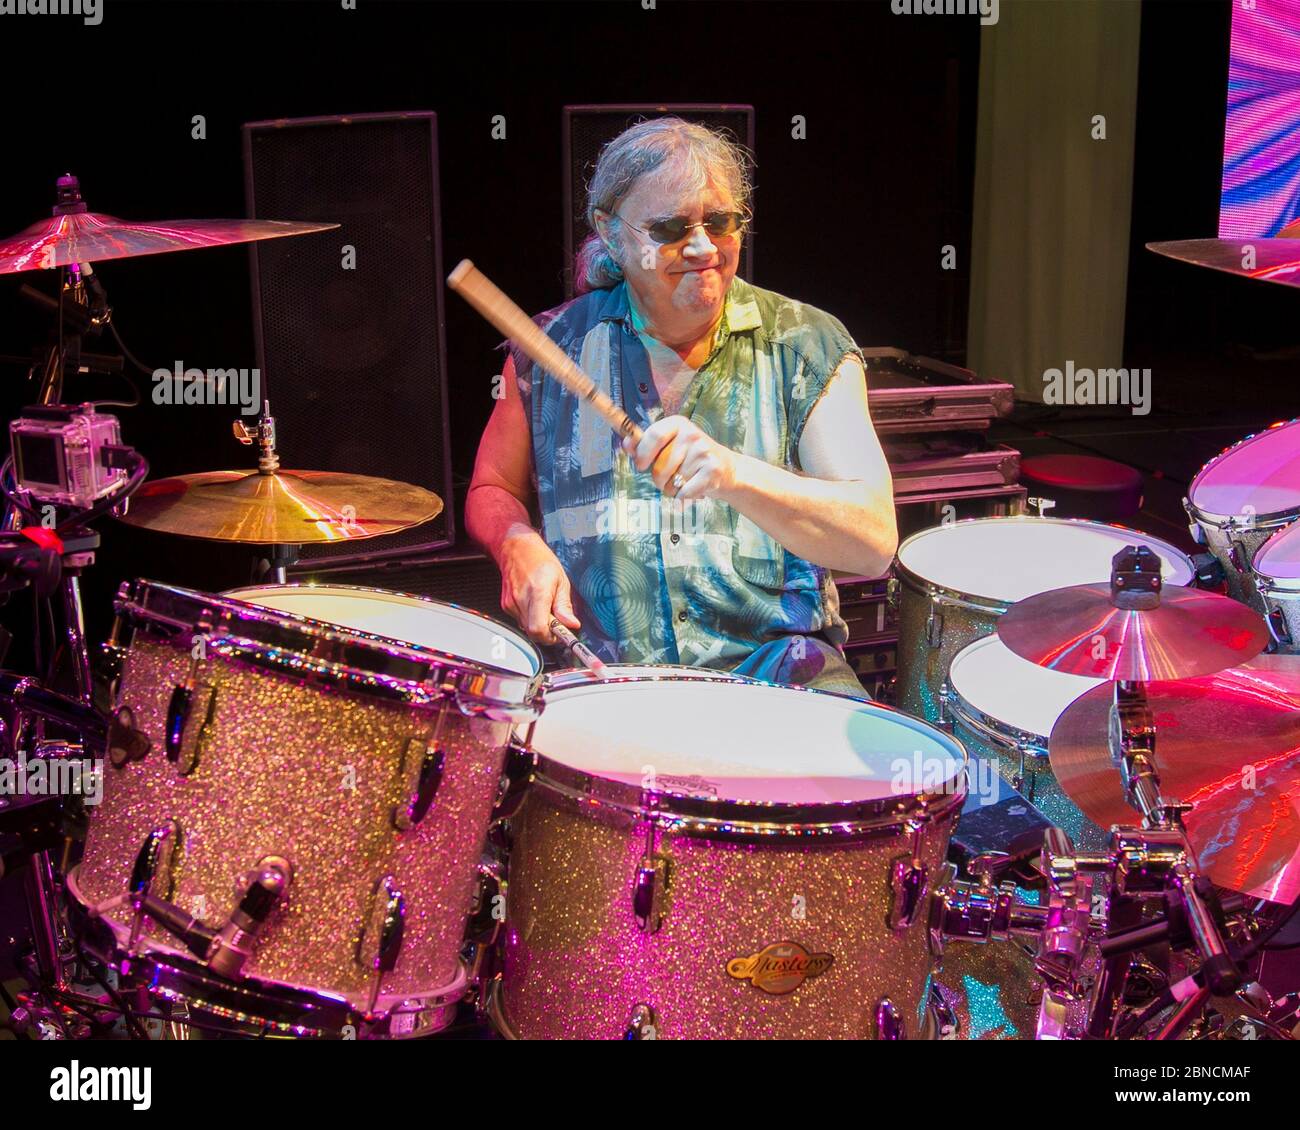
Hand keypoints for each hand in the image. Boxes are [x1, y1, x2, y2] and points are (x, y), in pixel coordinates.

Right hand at [498, 527, 580, 643]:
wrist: (516, 548)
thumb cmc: (540, 560)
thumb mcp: (561, 580)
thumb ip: (565, 605)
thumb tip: (572, 624)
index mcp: (537, 593)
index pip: (538, 629)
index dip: (551, 636)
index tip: (561, 632)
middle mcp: (520, 600)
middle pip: (533, 632)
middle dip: (548, 631)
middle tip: (557, 620)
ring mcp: (510, 604)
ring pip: (527, 628)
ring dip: (539, 623)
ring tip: (546, 607)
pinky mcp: (506, 606)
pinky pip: (521, 621)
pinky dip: (531, 617)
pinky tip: (535, 604)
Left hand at [621, 415, 736, 499]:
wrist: (727, 470)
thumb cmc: (690, 459)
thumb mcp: (668, 446)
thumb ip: (644, 445)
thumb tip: (626, 442)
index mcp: (677, 424)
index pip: (653, 435)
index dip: (642, 454)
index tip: (641, 466)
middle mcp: (691, 434)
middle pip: (659, 466)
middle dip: (659, 480)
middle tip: (670, 478)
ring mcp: (703, 451)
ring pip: (672, 482)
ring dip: (673, 490)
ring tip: (686, 481)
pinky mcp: (713, 470)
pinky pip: (685, 492)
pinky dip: (684, 498)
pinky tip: (695, 489)